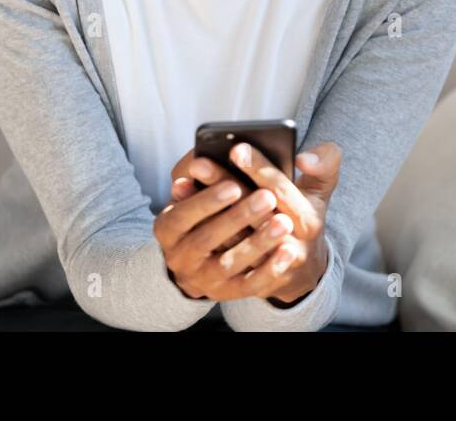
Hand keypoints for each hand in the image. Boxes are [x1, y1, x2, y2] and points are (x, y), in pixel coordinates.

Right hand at [153, 168, 295, 302]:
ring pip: (229, 262)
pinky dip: (269, 269)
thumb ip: (198, 181)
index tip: (233, 185)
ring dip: (257, 243)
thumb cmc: (205, 214)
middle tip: (267, 197)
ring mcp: (203, 278)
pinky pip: (249, 284)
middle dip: (237, 217)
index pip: (181, 215)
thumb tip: (196, 163)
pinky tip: (288, 251)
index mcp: (167, 228)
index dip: (206, 201)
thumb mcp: (193, 197)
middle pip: (206, 238)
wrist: (204, 259)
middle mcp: (179, 257)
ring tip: (284, 222)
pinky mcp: (227, 293)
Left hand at [165, 141, 340, 306]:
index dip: (259, 169)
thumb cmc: (302, 218)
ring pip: (231, 239)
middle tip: (199, 162)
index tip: (237, 149)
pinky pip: (216, 257)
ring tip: (183, 182)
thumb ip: (324, 165)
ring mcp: (262, 266)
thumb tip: (303, 157)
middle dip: (224, 184)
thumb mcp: (320, 192)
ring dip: (206, 211)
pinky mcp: (243, 283)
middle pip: (251, 213)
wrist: (300, 272)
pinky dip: (199, 232)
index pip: (281, 190)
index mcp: (306, 218)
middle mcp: (288, 245)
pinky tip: (181, 211)